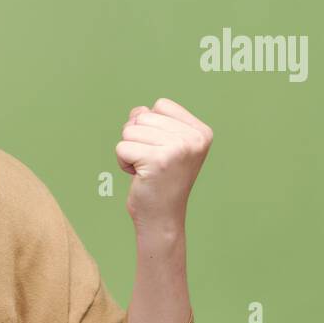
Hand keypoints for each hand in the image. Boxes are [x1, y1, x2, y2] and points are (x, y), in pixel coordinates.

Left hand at [115, 97, 212, 230]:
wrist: (162, 217)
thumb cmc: (160, 180)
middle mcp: (194, 138)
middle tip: (151, 163)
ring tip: (146, 169)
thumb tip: (137, 112)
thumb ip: (154, 121)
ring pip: (129, 130)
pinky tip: (139, 176)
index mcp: (201, 131)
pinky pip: (122, 147)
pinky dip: (123, 162)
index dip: (151, 126)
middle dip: (138, 139)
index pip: (161, 105)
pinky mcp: (157, 160)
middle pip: (142, 116)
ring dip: (130, 151)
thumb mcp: (166, 144)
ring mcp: (178, 148)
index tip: (161, 151)